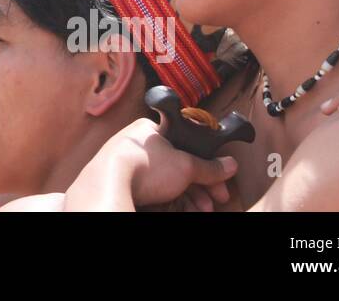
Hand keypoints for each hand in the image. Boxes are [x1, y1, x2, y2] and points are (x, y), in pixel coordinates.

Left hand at [65, 116, 236, 210]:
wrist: (109, 185)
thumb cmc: (143, 166)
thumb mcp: (185, 166)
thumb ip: (209, 167)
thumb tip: (230, 165)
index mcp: (150, 129)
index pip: (185, 146)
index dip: (206, 165)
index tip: (219, 180)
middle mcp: (138, 145)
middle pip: (177, 166)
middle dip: (200, 186)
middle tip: (215, 200)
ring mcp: (128, 164)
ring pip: (166, 181)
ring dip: (189, 196)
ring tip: (202, 209)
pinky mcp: (122, 182)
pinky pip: (152, 191)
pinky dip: (170, 201)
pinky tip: (183, 209)